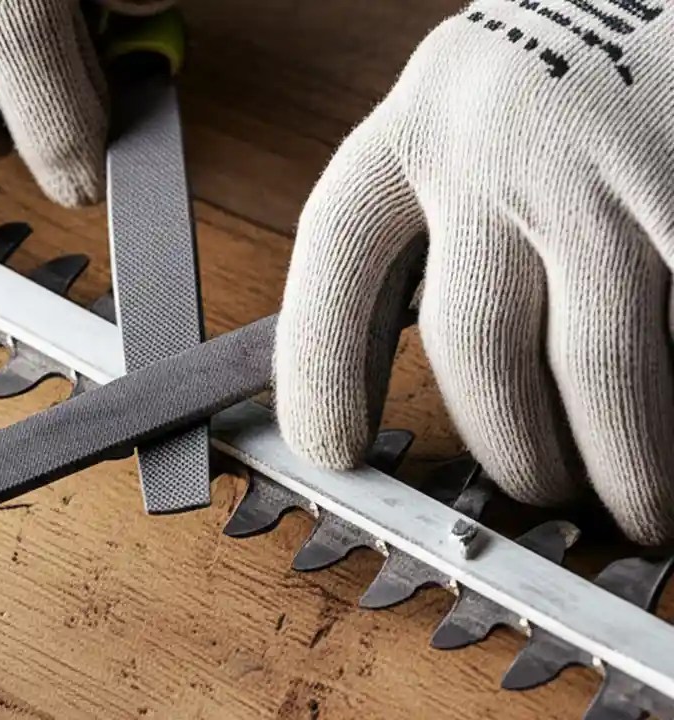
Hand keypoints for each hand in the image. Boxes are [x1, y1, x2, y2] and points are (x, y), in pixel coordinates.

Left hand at [274, 0, 673, 543]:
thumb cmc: (572, 71)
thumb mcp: (472, 113)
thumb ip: (434, 221)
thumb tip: (388, 371)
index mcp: (420, 121)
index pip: (337, 260)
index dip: (322, 367)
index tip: (329, 447)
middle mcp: (504, 142)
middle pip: (474, 346)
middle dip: (513, 450)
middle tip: (539, 489)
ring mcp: (614, 169)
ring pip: (602, 372)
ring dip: (622, 465)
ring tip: (635, 500)